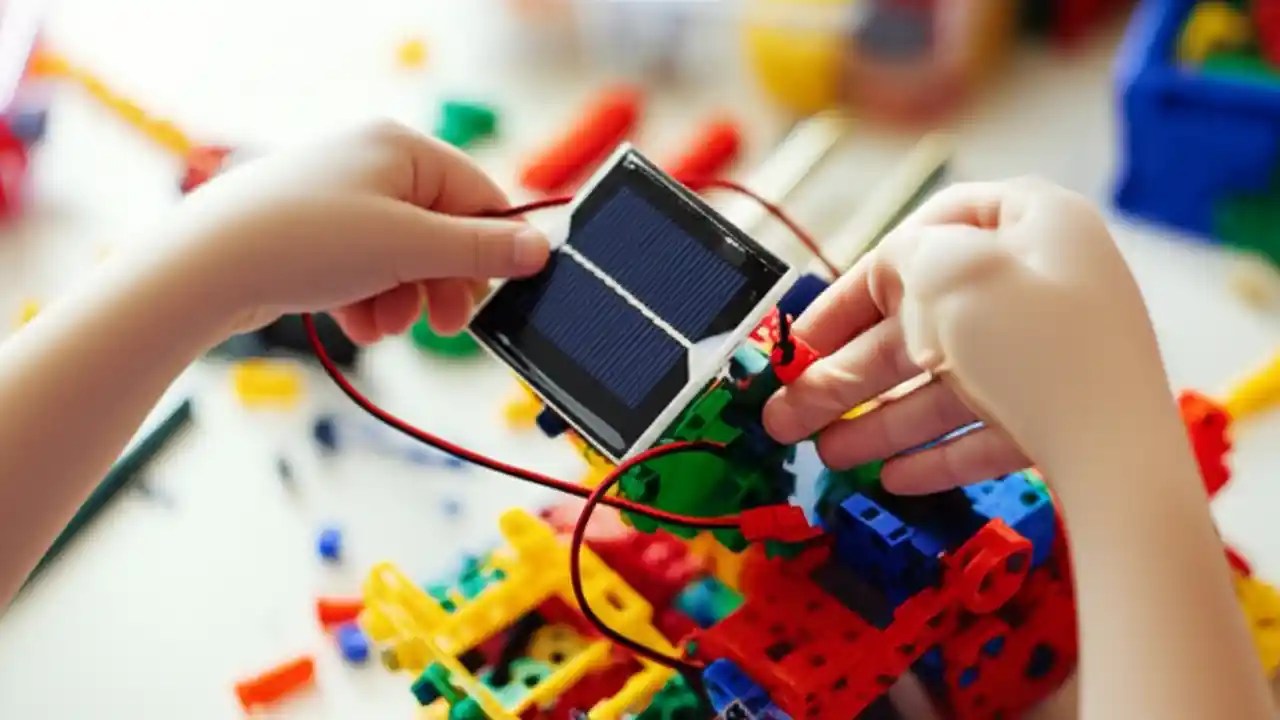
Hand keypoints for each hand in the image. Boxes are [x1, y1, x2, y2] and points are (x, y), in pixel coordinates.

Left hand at [169, 121, 548, 341]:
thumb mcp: (408, 249)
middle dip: (441, 284)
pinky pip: (366, 266)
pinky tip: (356, 320)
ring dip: (404, 299)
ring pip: (403, 256)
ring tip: (383, 325)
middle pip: (441, 230)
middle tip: (443, 326)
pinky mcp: (313, 230)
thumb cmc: (303, 241)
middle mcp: (372, 162)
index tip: (500, 296)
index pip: (478, 196)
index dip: (493, 250)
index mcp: (401, 147)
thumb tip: (539, 248)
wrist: (203, 267)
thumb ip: (479, 251)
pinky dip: (369, 298)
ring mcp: (340, 196)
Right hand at [763, 178, 1176, 492]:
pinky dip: (937, 452)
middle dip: (849, 373)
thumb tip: (893, 267)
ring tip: (825, 455)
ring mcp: (1052, 355)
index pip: (924, 238)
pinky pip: (983, 429)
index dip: (853, 289)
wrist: (1124, 456)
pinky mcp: (1060, 417)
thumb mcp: (952, 269)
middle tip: (785, 413)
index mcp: (1029, 224)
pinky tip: (893, 478)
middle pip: (923, 324)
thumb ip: (905, 255)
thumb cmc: (1036, 343)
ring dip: (879, 420)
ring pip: (945, 384)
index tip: (807, 336)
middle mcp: (1041, 284)